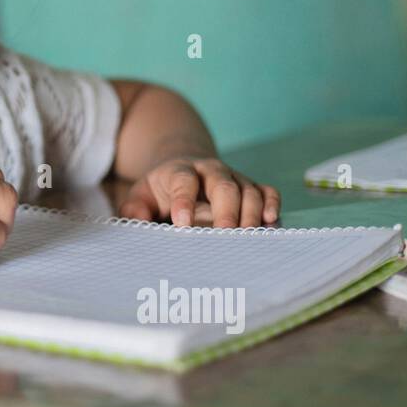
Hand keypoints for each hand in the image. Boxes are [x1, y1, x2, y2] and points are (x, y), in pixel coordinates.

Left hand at [117, 157, 279, 227]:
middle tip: (224, 234)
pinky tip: (269, 222)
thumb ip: (135, 209)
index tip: (182, 224)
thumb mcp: (141, 195)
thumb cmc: (161, 191)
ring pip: (248, 190)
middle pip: (223, 185)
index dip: (183, 201)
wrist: (186, 170)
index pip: (183, 181)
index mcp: (180, 171)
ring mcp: (234, 178)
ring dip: (250, 213)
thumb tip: (138, 223)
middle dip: (225, 210)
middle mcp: (211, 171)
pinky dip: (271, 204)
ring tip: (246, 237)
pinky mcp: (251, 187)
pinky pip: (267, 191)